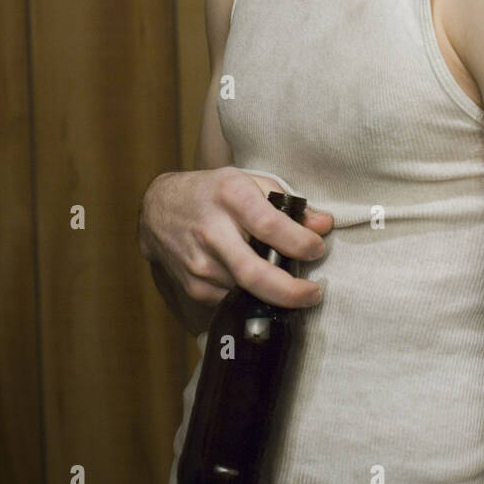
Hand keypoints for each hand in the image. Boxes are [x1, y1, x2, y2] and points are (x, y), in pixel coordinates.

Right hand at [138, 168, 332, 314]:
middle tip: (313, 295)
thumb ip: (289, 202)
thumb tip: (324, 225)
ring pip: (247, 292)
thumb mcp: (249, 182)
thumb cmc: (213, 192)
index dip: (300, 242)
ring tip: (287, 284)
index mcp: (230, 197)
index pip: (269, 226)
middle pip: (255, 274)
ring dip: (273, 294)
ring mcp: (200, 264)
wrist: (159, 211)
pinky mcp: (194, 287)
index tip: (317, 249)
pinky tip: (259, 286)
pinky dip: (252, 297)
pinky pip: (232, 301)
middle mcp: (212, 232)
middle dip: (290, 292)